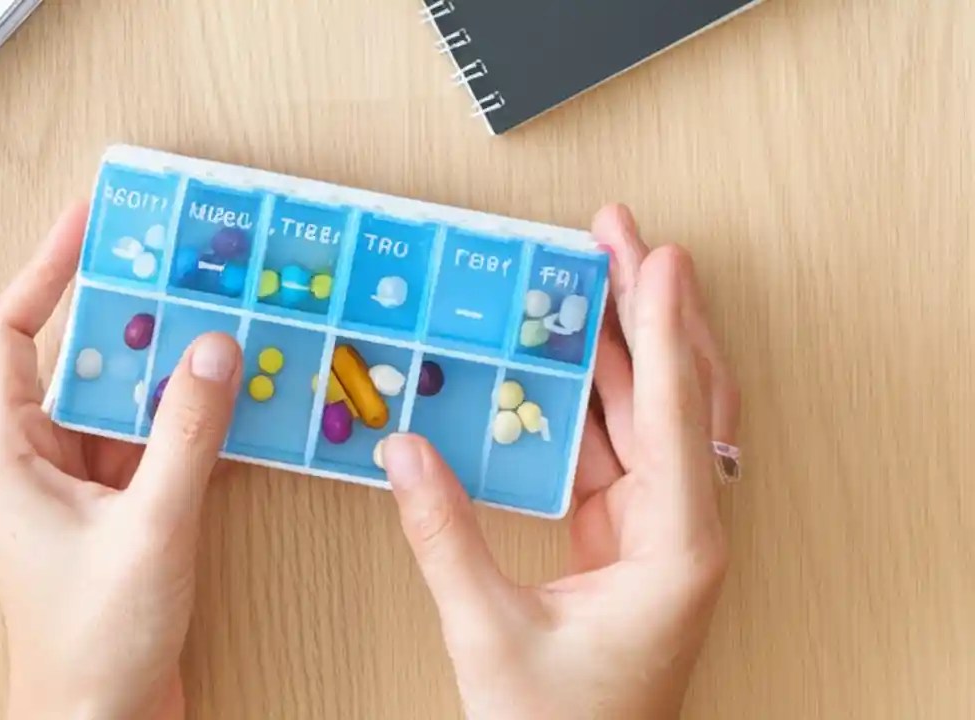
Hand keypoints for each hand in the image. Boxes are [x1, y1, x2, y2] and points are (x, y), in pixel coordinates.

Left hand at [0, 203, 242, 719]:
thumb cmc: (90, 646)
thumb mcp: (148, 526)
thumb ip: (186, 435)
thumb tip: (213, 352)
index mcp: (6, 453)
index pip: (7, 333)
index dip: (44, 270)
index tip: (89, 225)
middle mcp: (35, 462)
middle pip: (76, 359)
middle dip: (127, 312)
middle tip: (177, 266)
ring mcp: (78, 490)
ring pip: (122, 403)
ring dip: (166, 369)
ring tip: (216, 324)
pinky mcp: (119, 517)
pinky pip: (153, 448)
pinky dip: (190, 425)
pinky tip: (233, 405)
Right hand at [382, 204, 740, 718]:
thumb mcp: (490, 634)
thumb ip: (443, 537)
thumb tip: (403, 450)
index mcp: (679, 550)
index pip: (675, 418)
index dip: (662, 331)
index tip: (657, 258)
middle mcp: (682, 530)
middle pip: (676, 396)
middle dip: (648, 310)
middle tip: (621, 238)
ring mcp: (656, 532)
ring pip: (648, 416)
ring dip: (621, 346)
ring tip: (591, 276)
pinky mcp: (626, 540)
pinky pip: (614, 449)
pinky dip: (590, 399)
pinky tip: (562, 360)